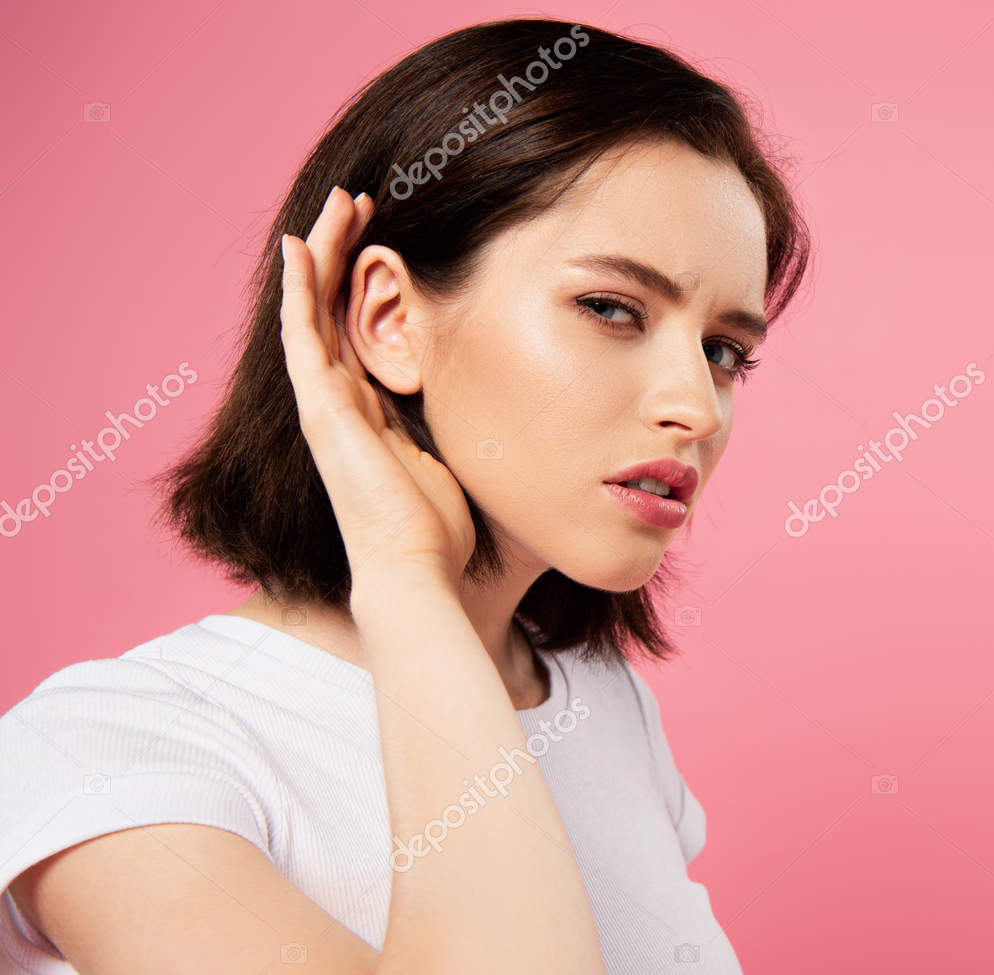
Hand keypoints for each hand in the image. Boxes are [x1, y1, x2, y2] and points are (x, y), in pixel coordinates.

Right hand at [278, 185, 474, 594]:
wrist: (416, 569)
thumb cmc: (444, 531)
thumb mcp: (459, 459)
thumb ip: (464, 426)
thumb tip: (510, 403)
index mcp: (373, 414)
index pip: (363, 333)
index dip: (370, 285)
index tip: (394, 242)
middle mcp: (341, 403)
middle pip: (335, 308)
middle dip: (347, 252)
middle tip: (362, 201)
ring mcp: (325, 404)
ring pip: (315, 308)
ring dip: (325, 251)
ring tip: (340, 200)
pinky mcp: (320, 408)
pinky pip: (302, 334)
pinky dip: (298, 289)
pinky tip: (298, 245)